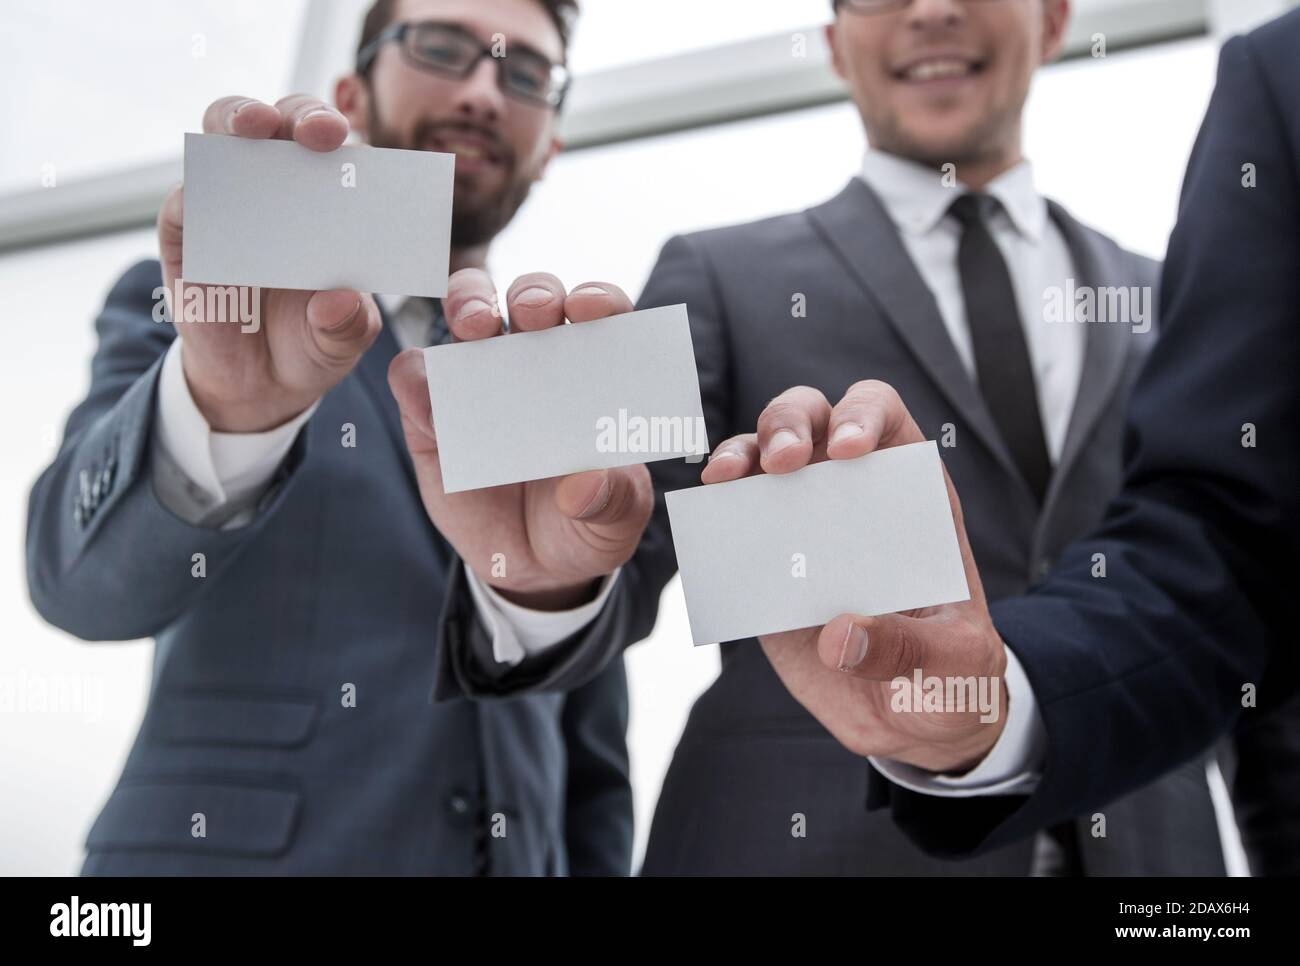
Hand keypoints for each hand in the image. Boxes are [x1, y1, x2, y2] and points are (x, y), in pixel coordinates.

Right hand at [158, 94, 382, 431]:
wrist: (261, 384)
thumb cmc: (313, 342)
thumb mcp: (343, 341)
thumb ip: (349, 324)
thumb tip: (339, 302)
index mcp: (329, 202)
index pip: (337, 151)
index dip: (346, 137)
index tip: (356, 143)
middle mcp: (279, 188)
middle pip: (282, 125)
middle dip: (299, 115)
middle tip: (317, 132)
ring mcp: (228, 204)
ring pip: (223, 137)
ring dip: (237, 120)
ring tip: (254, 128)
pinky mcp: (184, 234)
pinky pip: (183, 203)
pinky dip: (195, 194)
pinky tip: (208, 200)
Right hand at [387, 270, 654, 610]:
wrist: (535, 565)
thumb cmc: (586, 523)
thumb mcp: (615, 520)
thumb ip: (611, 501)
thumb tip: (586, 484)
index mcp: (595, 370)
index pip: (602, 315)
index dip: (598, 300)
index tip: (590, 309)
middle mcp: (538, 358)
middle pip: (532, 298)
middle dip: (532, 293)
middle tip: (531, 311)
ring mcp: (480, 378)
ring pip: (468, 311)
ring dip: (470, 304)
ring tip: (476, 327)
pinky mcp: (430, 411)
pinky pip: (414, 376)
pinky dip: (419, 380)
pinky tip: (432, 406)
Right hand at [703, 380, 1006, 772]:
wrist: (909, 718)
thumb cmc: (952, 677)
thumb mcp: (957, 666)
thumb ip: (910, 648)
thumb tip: (839, 637)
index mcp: (910, 495)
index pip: (884, 418)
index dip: (862, 415)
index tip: (847, 451)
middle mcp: (852, 494)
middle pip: (812, 419)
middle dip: (788, 424)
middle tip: (781, 463)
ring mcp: (804, 525)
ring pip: (761, 457)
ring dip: (739, 455)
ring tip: (724, 478)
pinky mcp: (767, 566)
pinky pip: (732, 523)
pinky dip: (715, 511)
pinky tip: (707, 518)